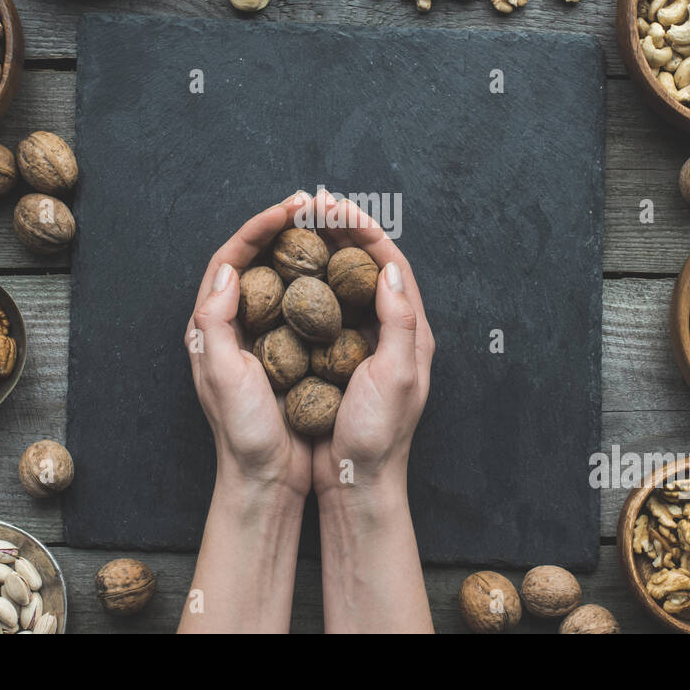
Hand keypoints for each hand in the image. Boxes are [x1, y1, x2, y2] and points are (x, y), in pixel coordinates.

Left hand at [184, 193, 312, 498]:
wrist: (266, 480)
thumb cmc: (243, 433)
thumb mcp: (222, 376)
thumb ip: (216, 322)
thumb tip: (228, 270)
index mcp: (212, 325)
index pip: (233, 257)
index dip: (260, 226)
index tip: (292, 206)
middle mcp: (235, 325)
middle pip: (259, 258)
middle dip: (286, 226)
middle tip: (316, 202)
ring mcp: (264, 338)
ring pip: (284, 275)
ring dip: (306, 246)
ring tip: (332, 223)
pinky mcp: (290, 352)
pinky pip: (307, 302)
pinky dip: (325, 280)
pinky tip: (346, 271)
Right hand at [309, 196, 435, 632]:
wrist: (354, 484)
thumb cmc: (377, 435)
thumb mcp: (398, 376)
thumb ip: (399, 321)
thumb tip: (389, 269)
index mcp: (409, 332)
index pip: (389, 264)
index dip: (364, 230)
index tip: (334, 206)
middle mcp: (385, 332)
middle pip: (364, 266)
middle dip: (339, 232)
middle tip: (309, 204)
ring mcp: (357, 346)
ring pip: (339, 283)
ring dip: (320, 251)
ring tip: (294, 226)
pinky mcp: (331, 361)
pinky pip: (318, 310)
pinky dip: (302, 285)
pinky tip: (280, 275)